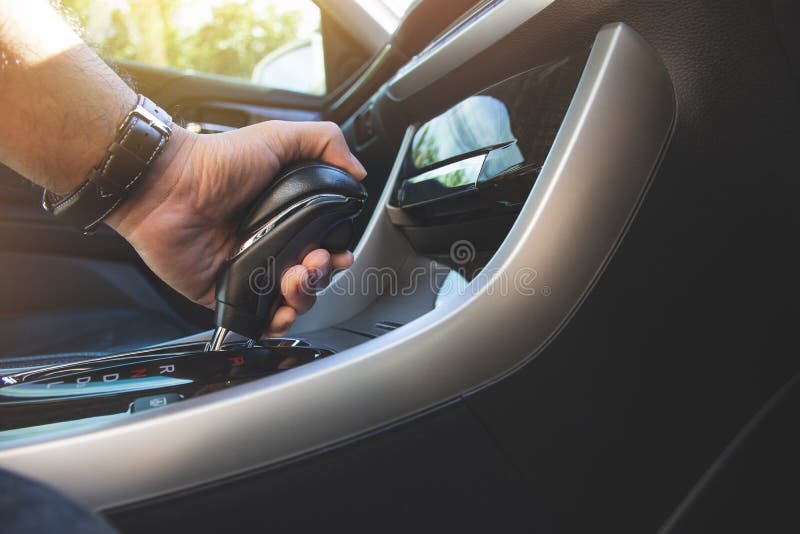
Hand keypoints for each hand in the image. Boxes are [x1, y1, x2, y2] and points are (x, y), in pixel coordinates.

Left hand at [106, 121, 366, 336]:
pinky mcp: (228, 292)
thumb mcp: (279, 138)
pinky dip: (277, 323)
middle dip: (322, 276)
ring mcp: (250, 270)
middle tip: (313, 261)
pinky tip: (282, 311)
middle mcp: (271, 244)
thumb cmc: (215, 161)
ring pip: (293, 300)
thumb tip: (359, 171)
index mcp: (286, 216)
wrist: (167, 187)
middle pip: (313, 277)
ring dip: (304, 296)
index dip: (336, 254)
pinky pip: (260, 319)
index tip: (338, 252)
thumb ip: (325, 142)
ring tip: (294, 278)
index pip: (324, 245)